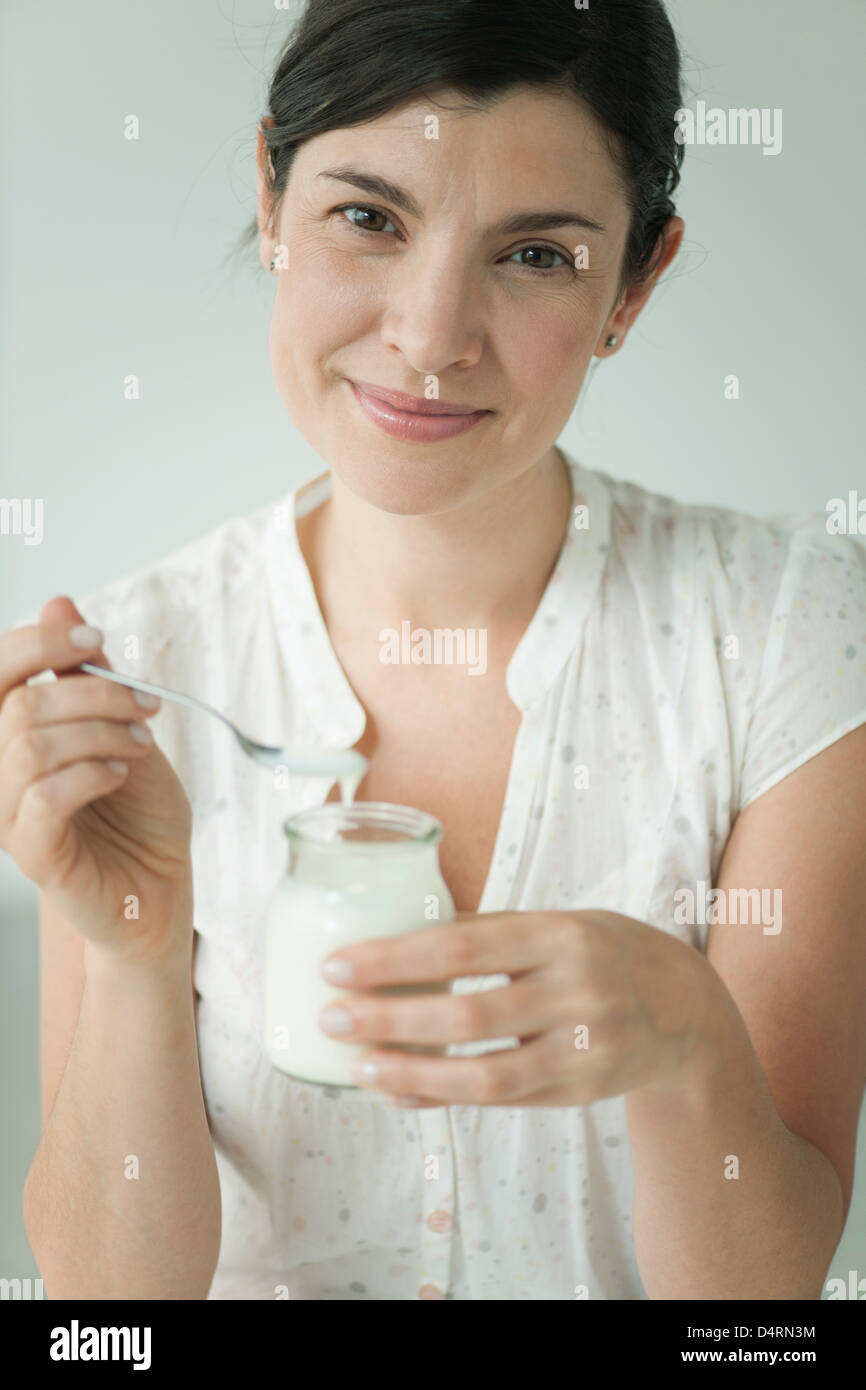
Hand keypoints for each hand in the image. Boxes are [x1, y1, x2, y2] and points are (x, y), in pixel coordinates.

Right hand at [0, 596, 193, 963]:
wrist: (161, 882)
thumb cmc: (136, 807)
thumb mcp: (121, 725)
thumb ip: (86, 673)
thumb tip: (58, 602)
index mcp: (9, 735)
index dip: (40, 644)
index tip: (95, 637)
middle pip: (20, 705)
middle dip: (95, 693)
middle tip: (146, 707)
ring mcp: (7, 815)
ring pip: (30, 746)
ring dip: (101, 733)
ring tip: (141, 745)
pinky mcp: (32, 853)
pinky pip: (43, 798)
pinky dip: (91, 773)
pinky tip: (120, 774)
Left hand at [318, 908, 713, 1106]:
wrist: (687, 1008)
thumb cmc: (602, 951)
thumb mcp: (557, 923)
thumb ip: (489, 933)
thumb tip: (395, 942)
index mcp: (561, 934)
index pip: (463, 945)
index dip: (395, 959)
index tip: (337, 964)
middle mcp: (576, 992)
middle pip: (467, 1016)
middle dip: (389, 1019)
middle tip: (332, 1017)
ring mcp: (581, 1050)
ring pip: (483, 1076)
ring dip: (411, 1074)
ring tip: (358, 1067)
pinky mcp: (577, 1093)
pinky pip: (499, 1102)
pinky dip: (442, 1098)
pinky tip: (398, 1090)